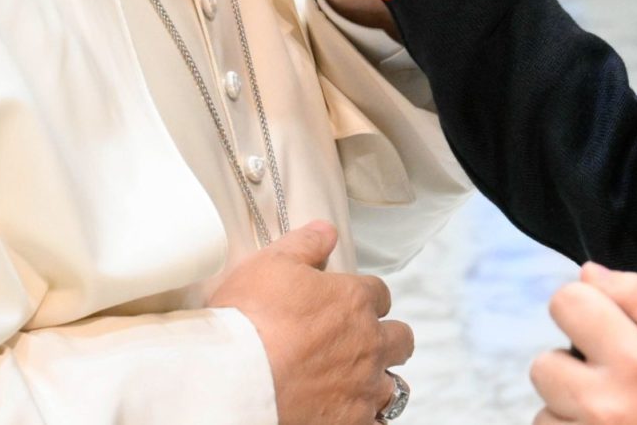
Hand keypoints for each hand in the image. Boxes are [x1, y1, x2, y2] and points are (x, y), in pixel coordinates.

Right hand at [209, 221, 411, 424]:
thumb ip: (304, 244)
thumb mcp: (270, 264)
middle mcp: (368, 343)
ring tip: (359, 384)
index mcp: (353, 301)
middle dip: (387, 338)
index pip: (378, 293)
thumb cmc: (249, 319)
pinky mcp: (351, 422)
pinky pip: (376, 422)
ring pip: (394, 386)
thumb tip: (326, 230)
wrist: (236, 380)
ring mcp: (363, 387)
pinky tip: (351, 415)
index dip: (364, 298)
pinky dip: (367, 418)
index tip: (349, 303)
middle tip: (362, 343)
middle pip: (400, 339)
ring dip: (380, 381)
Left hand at [528, 263, 636, 424]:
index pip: (567, 302)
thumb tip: (587, 272)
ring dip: (568, 409)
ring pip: (544, 406)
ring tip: (612, 420)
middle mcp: (603, 404)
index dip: (583, 309)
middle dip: (570, 369)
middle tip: (611, 386)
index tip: (602, 329)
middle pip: (543, 361)